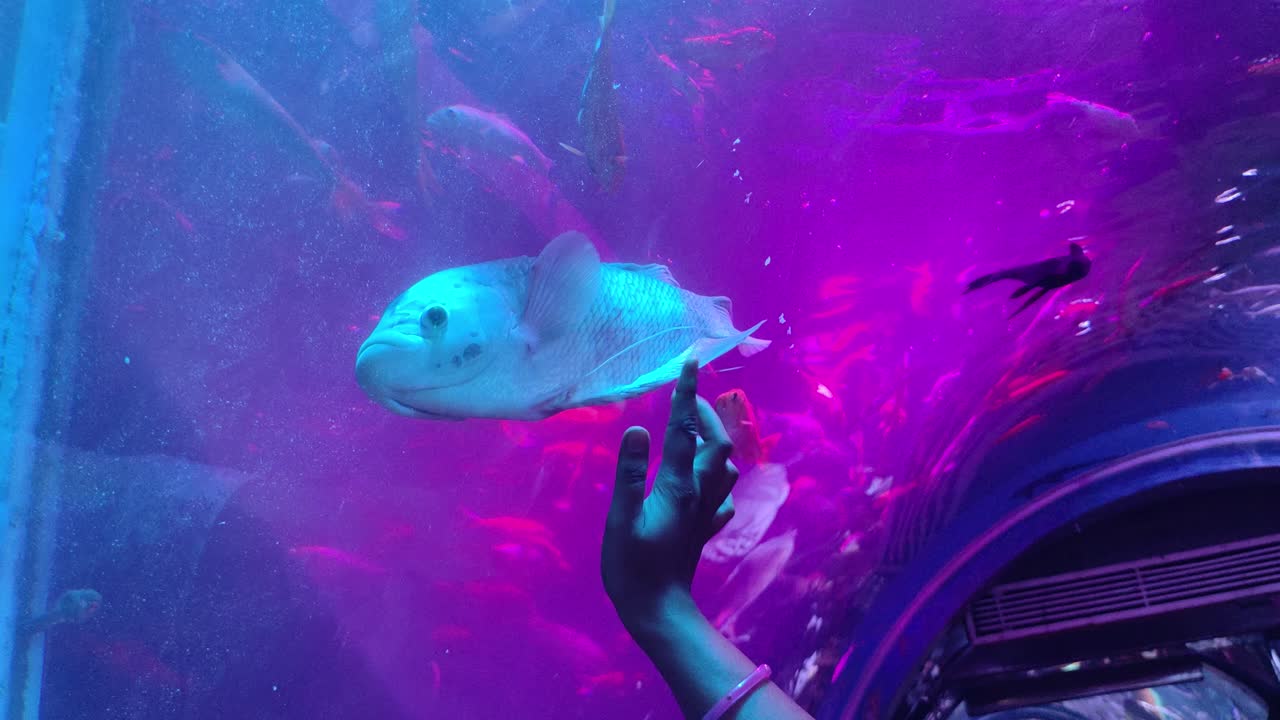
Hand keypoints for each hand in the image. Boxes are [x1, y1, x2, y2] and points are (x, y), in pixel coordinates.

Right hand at [602, 358, 738, 625]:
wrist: (659, 611)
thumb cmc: (633, 568)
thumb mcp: (621, 520)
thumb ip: (629, 474)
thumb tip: (638, 429)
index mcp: (679, 487)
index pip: (686, 431)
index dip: (687, 394)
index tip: (690, 362)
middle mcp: (700, 494)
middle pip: (716, 443)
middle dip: (706, 413)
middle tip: (690, 393)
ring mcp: (706, 512)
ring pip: (725, 467)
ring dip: (714, 441)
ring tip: (697, 428)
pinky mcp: (705, 528)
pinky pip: (721, 494)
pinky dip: (716, 476)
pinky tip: (707, 479)